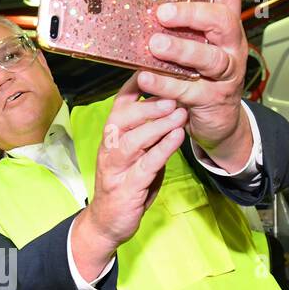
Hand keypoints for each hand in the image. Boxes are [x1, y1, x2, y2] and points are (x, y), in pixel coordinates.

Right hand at [78, 72, 188, 252]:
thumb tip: (171, 100)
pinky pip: (145, 164)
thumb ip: (149, 129)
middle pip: (124, 117)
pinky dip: (162, 149)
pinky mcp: (127, 187)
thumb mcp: (136, 151)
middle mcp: (109, 147)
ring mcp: (116, 167)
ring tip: (180, 113)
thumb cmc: (126, 182)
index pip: (121, 102)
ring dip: (158, 124)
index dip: (138, 82)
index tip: (158, 66)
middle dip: (150, 103)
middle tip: (175, 92)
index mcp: (112, 134)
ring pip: (133, 139)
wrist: (108, 222)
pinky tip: (178, 137)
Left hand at [140, 0, 250, 161]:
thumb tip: (142, 10)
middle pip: (222, 21)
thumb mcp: (196, 48)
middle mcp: (232, 47)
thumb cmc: (202, 78)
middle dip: (192, 14)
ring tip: (155, 45)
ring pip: (210, 58)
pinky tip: (147, 78)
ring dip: (181, 49)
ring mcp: (226, 75)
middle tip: (163, 13)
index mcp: (226, 28)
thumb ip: (180, 30)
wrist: (220, 122)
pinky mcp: (212, 100)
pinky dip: (166, 84)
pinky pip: (189, 90)